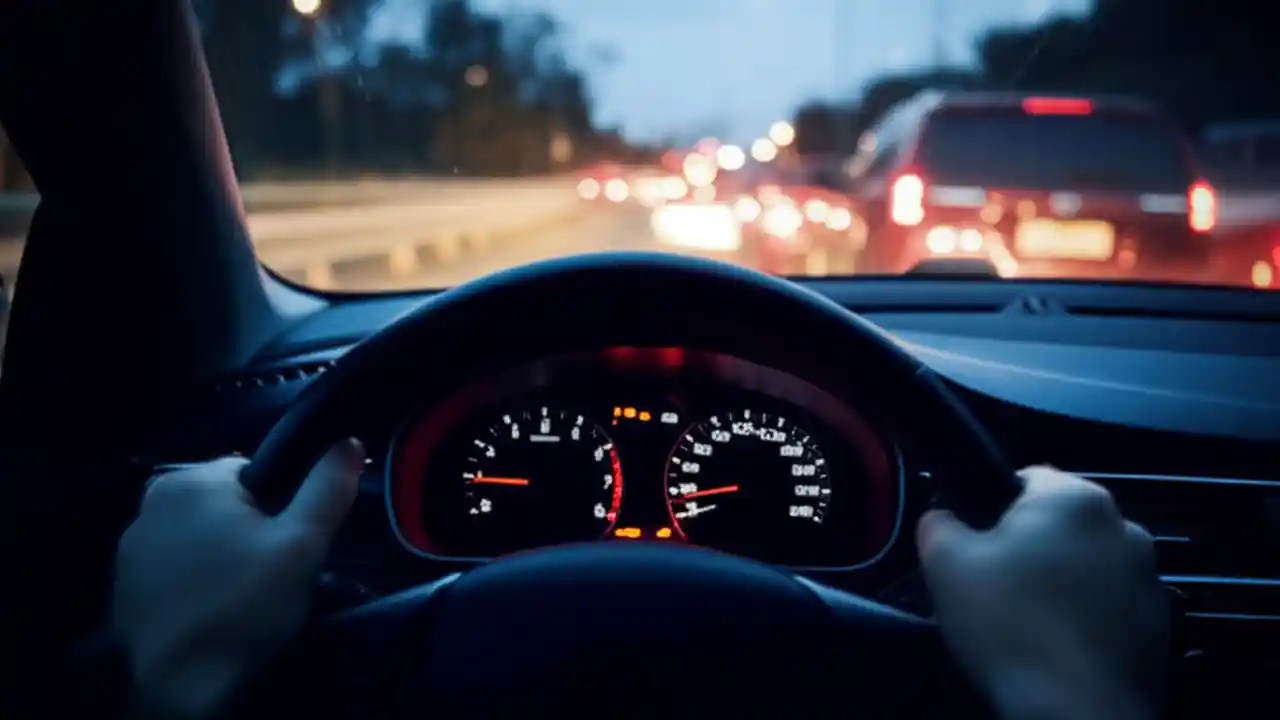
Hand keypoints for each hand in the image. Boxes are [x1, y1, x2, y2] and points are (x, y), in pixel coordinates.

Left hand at [113, 440, 363, 718]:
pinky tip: (210, 608)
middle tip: (268, 571)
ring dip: (217, 552)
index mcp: (193, 480)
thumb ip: (326, 489)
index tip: (287, 543)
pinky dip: (192, 578)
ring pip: (196, 534)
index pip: (251, 471)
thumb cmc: (245, 605)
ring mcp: (130, 546)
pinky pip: (171, 565)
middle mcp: (151, 501)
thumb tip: (348, 442)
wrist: (181, 684)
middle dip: (247, 528)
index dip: (279, 505)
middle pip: (222, 503)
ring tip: (240, 594)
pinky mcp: (123, 584)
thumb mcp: (302, 545)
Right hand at [917, 466, 1168, 719]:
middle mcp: (1124, 525)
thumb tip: (944, 515)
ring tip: (1030, 624)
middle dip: (1032, 547)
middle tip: (997, 588)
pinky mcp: (1162, 625)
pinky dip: (1090, 618)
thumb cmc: (1009, 626)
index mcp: (1074, 497)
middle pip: (1061, 524)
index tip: (976, 548)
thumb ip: (939, 521)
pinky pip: (1113, 607)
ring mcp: (1151, 577)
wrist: (1076, 711)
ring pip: (1089, 566)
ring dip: (1065, 582)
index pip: (1025, 479)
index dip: (992, 510)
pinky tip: (1061, 647)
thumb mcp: (945, 563)